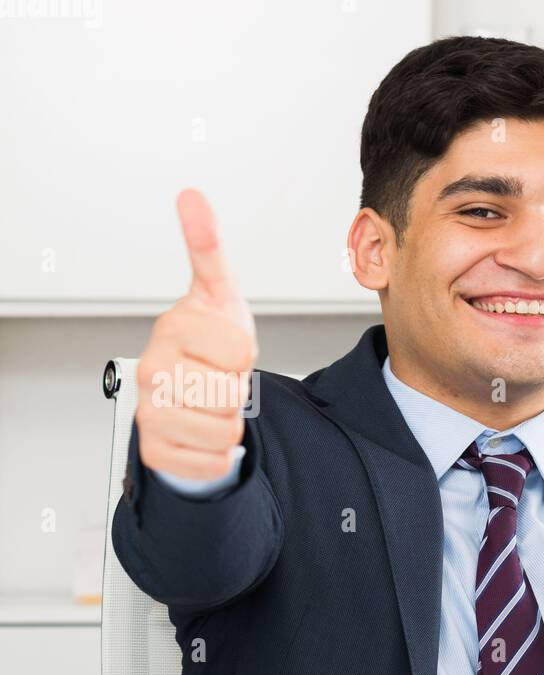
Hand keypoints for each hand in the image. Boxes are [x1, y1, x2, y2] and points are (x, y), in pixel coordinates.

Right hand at [135, 188, 257, 480]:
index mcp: (171, 328)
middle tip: (219, 376)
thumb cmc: (209, 340)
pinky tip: (205, 433)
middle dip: (238, 388)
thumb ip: (208, 247)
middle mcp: (151, 370)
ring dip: (231, 421)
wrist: (192, 391)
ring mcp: (148, 411)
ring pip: (226, 431)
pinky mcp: (154, 449)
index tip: (226, 346)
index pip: (240, 351)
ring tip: (213, 402)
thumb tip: (191, 195)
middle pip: (233, 393)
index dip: (245, 353)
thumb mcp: (219, 292)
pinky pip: (213, 461)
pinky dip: (220, 455)